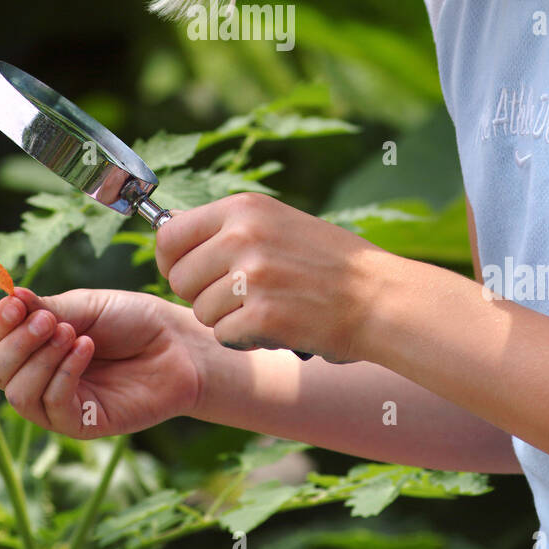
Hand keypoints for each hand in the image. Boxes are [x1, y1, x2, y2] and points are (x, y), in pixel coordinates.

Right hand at [0, 286, 201, 437]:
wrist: (177, 344)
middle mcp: (39, 376)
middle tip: (48, 321)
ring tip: (71, 334)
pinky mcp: (82, 424)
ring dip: (40, 359)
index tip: (17, 303)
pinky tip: (86, 349)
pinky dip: (64, 374)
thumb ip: (47, 307)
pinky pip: (54, 407)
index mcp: (35, 344)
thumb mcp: (87, 306)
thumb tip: (9, 294)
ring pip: (19, 394)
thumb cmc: (133, 321)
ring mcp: (58, 403)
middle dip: (17, 343)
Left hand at [154, 192, 378, 362]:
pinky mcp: (263, 315)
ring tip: (267, 309)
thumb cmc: (330, 264)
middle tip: (238, 299)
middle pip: (180, 279)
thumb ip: (228, 230)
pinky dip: (246, 340)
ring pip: (201, 311)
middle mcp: (242, 235)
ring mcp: (253, 275)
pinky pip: (224, 336)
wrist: (379, 296)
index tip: (186, 274)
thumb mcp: (277, 224)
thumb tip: (169, 235)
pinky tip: (276, 328)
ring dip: (227, 320)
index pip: (170, 234)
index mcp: (244, 208)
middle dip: (201, 296)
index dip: (171, 262)